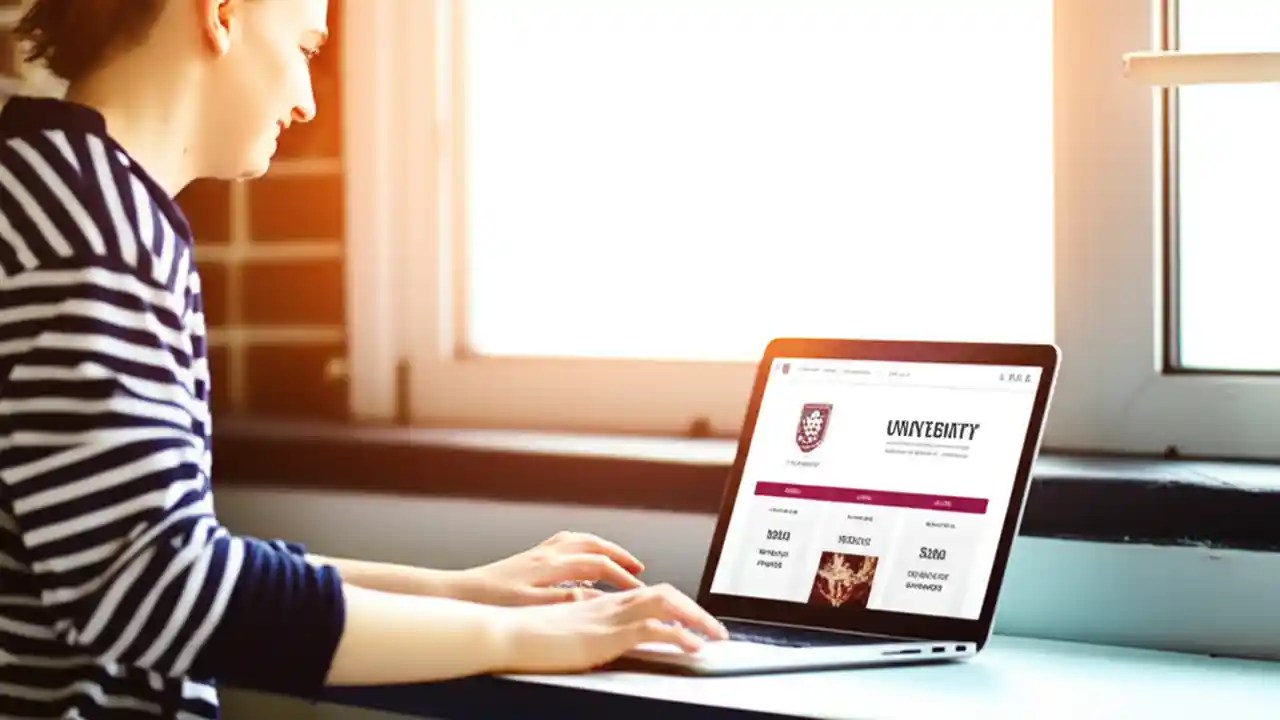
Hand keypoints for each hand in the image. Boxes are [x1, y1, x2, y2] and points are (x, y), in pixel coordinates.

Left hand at [459, 531, 646, 605]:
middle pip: (593, 545)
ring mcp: (538, 552)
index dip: (621, 577)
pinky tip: (583, 561)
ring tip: (618, 561)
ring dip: (603, 548)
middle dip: (619, 556)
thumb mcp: (529, 606)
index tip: (638, 591)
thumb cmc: (491, 602)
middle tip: (638, 570)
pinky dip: (583, 548)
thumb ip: (563, 600)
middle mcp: (547, 553)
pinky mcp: (530, 557)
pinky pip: (566, 543)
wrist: (459, 592)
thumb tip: (594, 596)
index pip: (597, 565)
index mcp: (551, 564)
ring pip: (580, 540)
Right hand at [494, 583, 729, 673]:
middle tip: (716, 629)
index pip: (649, 596)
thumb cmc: (528, 636)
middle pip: (665, 594)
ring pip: (666, 604)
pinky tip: (694, 647)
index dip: (676, 605)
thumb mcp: (567, 632)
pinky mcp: (607, 635)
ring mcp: (610, 618)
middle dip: (695, 610)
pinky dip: (679, 636)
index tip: (694, 621)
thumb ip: (590, 632)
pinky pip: (653, 630)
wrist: (506, 632)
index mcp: (602, 604)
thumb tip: (606, 642)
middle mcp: (611, 605)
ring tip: (716, 635)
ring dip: (696, 619)